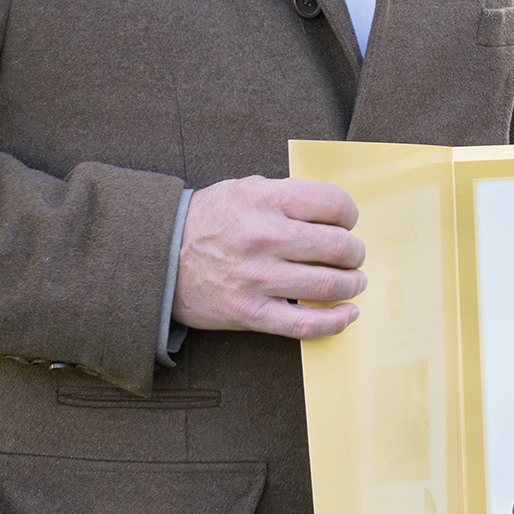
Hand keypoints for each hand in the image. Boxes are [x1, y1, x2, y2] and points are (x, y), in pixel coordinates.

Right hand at [172, 176, 366, 338]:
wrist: (158, 258)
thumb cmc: (208, 221)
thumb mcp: (243, 190)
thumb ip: (286, 196)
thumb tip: (333, 212)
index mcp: (264, 200)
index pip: (333, 204)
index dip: (350, 215)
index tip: (347, 223)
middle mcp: (263, 237)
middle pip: (338, 246)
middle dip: (355, 252)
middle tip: (354, 255)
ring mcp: (257, 277)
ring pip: (328, 284)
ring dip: (352, 284)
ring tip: (354, 282)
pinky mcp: (250, 312)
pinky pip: (305, 324)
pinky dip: (335, 322)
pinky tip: (347, 314)